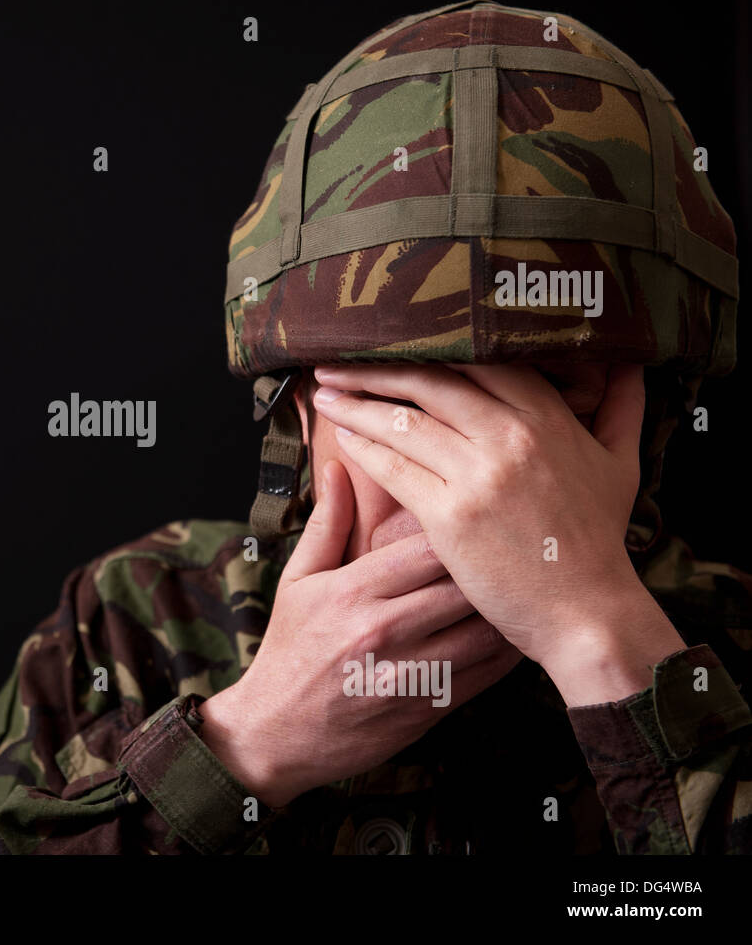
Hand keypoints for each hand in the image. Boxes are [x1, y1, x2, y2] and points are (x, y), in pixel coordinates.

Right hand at [198, 459, 520, 807]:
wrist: (274, 733)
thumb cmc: (288, 650)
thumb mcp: (297, 581)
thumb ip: (326, 523)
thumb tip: (339, 465)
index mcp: (352, 591)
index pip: (428, 546)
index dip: (462, 526)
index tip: (480, 512)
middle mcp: (382, 630)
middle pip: (462, 584)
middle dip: (492, 563)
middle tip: (517, 544)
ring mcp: (407, 674)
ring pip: (483, 629)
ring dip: (506, 607)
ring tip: (522, 585)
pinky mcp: (426, 709)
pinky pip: (485, 674)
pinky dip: (507, 650)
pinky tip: (514, 630)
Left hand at [309, 362, 684, 702]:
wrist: (587, 612)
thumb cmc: (598, 540)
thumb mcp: (620, 464)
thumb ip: (621, 408)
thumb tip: (630, 363)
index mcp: (547, 417)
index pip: (476, 361)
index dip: (427, 348)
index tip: (391, 342)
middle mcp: (511, 436)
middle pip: (429, 382)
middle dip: (374, 369)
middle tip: (335, 361)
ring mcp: (480, 475)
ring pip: (403, 422)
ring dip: (356, 404)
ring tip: (324, 395)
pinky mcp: (451, 515)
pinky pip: (395, 469)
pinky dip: (363, 449)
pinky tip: (341, 438)